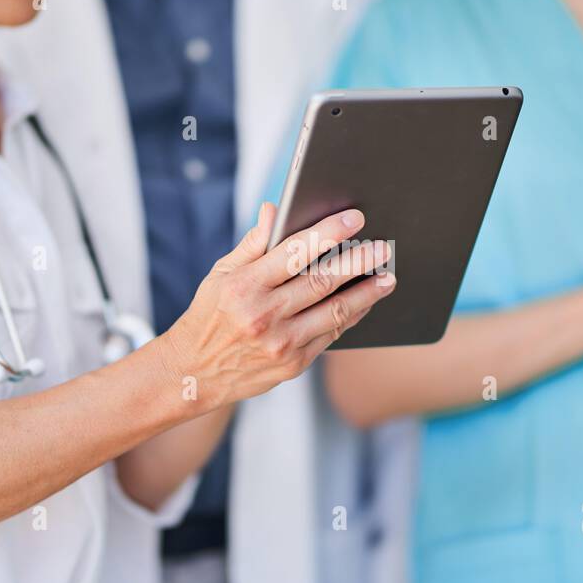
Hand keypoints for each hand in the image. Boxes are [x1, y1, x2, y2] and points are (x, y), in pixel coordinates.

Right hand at [160, 202, 395, 408]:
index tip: (355, 219)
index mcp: (245, 286)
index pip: (295, 251)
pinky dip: (351, 317)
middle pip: (322, 281)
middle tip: (383, 248)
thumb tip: (274, 210)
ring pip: (334, 311)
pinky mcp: (293, 364)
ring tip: (387, 277)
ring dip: (366, 293)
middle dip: (358, 261)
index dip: (329, 233)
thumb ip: (252, 244)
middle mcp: (264, 315)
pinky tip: (365, 302)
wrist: (194, 372)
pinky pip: (331, 335)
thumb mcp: (221, 275)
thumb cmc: (210, 316)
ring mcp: (281, 343)